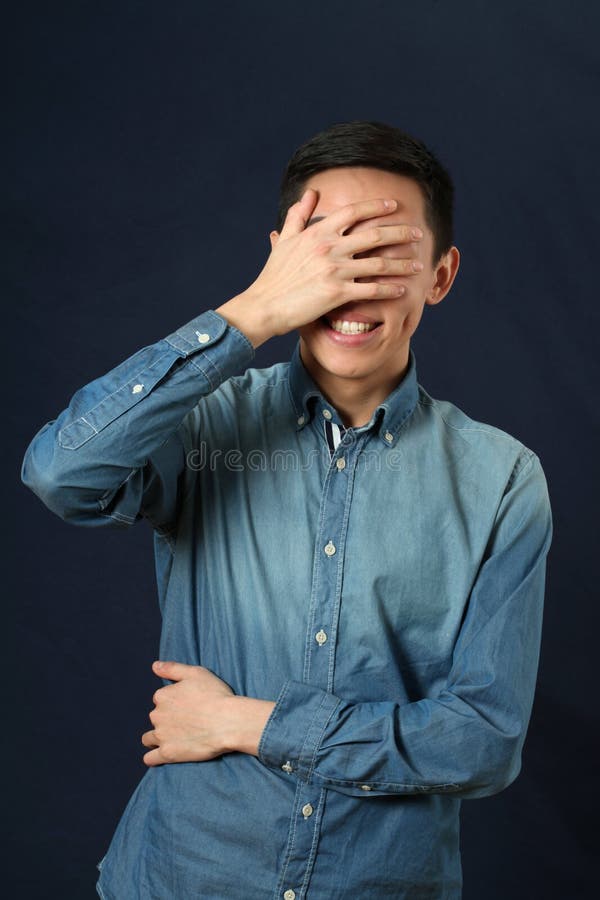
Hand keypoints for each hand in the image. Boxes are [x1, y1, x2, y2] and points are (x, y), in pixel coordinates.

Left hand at [141, 660, 273, 765]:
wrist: (228, 721)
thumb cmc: (215, 695)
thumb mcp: (196, 673)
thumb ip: (172, 668)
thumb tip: (154, 666)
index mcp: (163, 695)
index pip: (161, 699)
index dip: (174, 702)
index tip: (187, 705)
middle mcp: (157, 715)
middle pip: (156, 717)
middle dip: (166, 719)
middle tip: (186, 722)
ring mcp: (161, 735)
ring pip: (149, 738)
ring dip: (156, 738)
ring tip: (172, 739)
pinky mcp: (168, 753)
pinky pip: (150, 758)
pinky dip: (152, 758)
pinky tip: (157, 757)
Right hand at [216, 190, 423, 347]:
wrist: (264, 305)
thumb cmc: (274, 275)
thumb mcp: (285, 240)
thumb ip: (298, 215)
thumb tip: (310, 193)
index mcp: (318, 232)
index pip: (354, 211)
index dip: (377, 206)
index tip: (394, 205)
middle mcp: (329, 246)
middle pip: (375, 234)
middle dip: (401, 232)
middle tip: (418, 233)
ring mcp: (334, 269)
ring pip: (379, 263)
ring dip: (402, 263)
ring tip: (418, 264)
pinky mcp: (337, 293)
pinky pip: (371, 289)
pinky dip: (390, 289)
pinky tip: (404, 289)